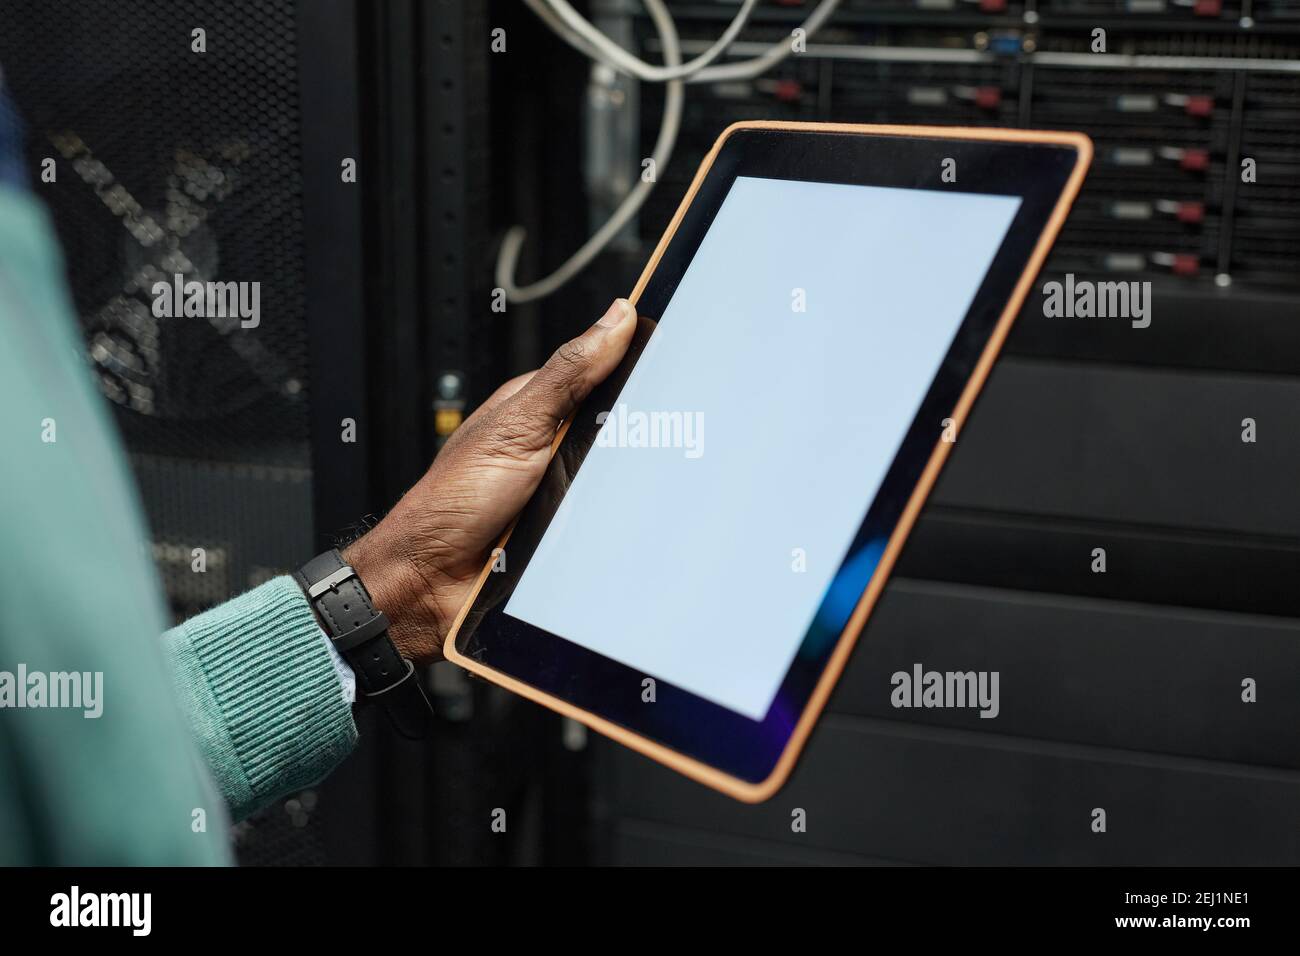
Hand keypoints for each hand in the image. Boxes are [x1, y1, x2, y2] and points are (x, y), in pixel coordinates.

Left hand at [342, 298, 637, 664]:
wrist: (435, 583)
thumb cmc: (453, 502)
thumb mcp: (517, 425)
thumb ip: (568, 374)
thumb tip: (616, 317)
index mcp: (543, 408)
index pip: (609, 372)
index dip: (645, 364)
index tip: (685, 354)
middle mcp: (558, 446)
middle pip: (628, 428)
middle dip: (649, 433)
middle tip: (668, 432)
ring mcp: (571, 490)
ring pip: (629, 477)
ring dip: (638, 483)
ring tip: (642, 484)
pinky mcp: (578, 531)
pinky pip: (620, 521)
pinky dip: (627, 522)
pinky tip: (633, 521)